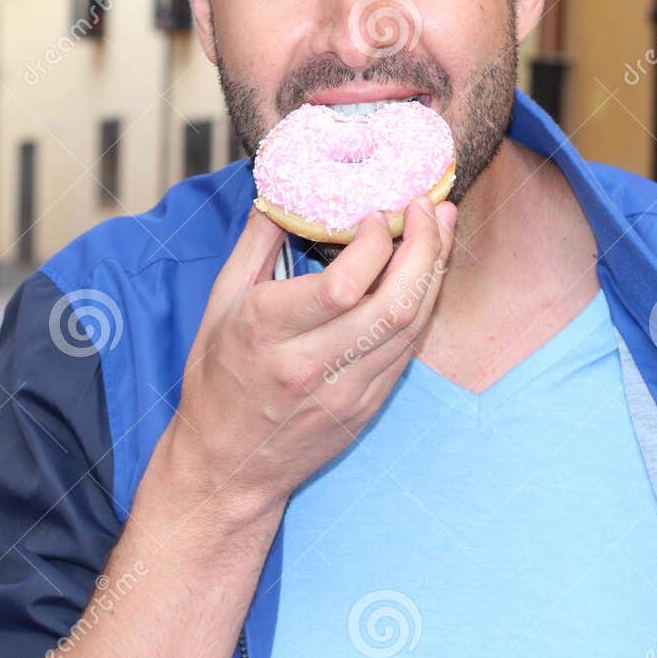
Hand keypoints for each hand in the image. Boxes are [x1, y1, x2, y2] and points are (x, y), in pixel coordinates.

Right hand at [163, 196, 457, 524]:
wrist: (228, 466)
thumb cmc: (217, 380)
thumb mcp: (219, 304)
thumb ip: (256, 243)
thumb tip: (285, 191)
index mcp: (266, 331)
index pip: (342, 284)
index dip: (374, 241)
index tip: (376, 213)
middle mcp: (310, 365)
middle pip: (393, 303)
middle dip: (423, 245)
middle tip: (426, 204)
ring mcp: (345, 391)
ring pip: (411, 324)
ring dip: (434, 269)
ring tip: (439, 225)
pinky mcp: (367, 406)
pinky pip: (407, 348)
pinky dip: (423, 303)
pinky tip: (426, 272)